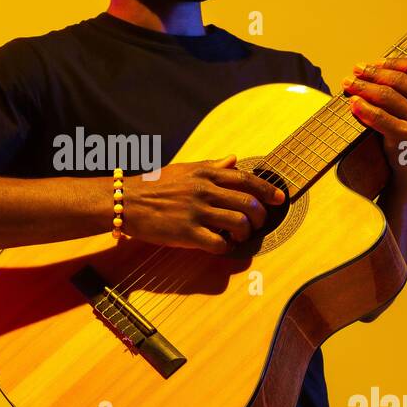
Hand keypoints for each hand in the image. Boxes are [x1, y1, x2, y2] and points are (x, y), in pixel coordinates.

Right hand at [123, 154, 285, 253]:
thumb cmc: (154, 185)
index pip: (246, 179)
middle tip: (257, 223)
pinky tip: (220, 245)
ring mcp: (197, 212)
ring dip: (244, 234)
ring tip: (237, 236)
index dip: (268, 190)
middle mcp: (204, 190)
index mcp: (205, 173)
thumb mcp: (184, 169)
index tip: (280, 198)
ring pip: (239, 223)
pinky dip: (225, 247)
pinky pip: (218, 243)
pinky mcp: (187, 233)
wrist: (126, 201)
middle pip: (249, 203)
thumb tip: (233, 159)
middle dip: (260, 216)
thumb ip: (211, 166)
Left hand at [343, 57, 406, 190]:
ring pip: (386, 95)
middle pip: (398, 80)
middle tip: (355, 71)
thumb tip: (377, 66)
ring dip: (363, 87)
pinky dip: (362, 108)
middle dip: (372, 73)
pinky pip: (378, 116)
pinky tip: (353, 103)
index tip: (372, 63)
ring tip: (349, 84)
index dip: (391, 62)